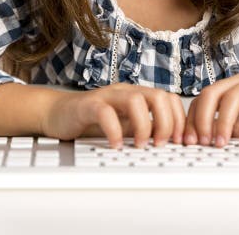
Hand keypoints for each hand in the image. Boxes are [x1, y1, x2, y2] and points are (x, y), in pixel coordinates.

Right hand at [41, 83, 185, 148]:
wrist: (58, 113)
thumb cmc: (93, 121)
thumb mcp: (125, 126)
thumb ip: (144, 130)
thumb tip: (169, 144)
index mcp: (138, 95)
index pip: (169, 99)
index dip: (179, 120)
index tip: (180, 142)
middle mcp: (126, 92)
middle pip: (158, 96)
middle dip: (166, 122)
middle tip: (160, 144)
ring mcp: (107, 96)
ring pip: (136, 100)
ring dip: (143, 125)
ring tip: (139, 145)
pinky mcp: (88, 105)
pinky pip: (105, 113)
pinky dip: (114, 131)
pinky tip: (115, 145)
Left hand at [183, 74, 238, 146]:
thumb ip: (221, 131)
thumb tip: (196, 143)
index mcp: (227, 88)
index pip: (201, 100)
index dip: (192, 120)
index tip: (189, 141)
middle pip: (211, 94)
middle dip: (203, 119)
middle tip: (203, 142)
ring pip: (231, 97)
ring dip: (223, 121)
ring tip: (222, 142)